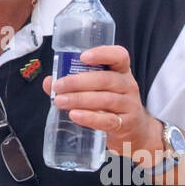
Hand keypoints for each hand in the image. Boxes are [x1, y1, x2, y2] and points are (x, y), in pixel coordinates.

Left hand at [42, 44, 161, 158]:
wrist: (135, 132)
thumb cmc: (112, 106)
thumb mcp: (98, 91)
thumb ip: (73, 85)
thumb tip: (49, 82)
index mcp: (121, 72)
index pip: (119, 56)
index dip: (102, 54)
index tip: (82, 57)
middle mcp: (128, 85)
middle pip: (106, 79)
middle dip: (78, 82)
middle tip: (58, 86)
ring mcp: (129, 105)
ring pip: (105, 99)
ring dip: (79, 99)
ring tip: (60, 101)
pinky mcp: (126, 124)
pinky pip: (108, 120)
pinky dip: (90, 118)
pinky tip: (75, 115)